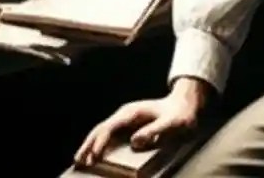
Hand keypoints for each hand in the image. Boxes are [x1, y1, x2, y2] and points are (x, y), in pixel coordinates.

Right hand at [74, 77, 211, 168]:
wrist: (185, 104)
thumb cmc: (180, 114)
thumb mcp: (172, 124)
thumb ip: (155, 131)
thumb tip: (135, 142)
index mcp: (132, 112)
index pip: (110, 128)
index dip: (100, 143)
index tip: (94, 157)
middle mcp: (125, 114)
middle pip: (101, 129)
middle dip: (89, 144)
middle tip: (78, 160)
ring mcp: (125, 119)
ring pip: (102, 131)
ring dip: (90, 145)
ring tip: (80, 160)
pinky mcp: (127, 125)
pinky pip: (109, 135)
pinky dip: (99, 145)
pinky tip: (94, 155)